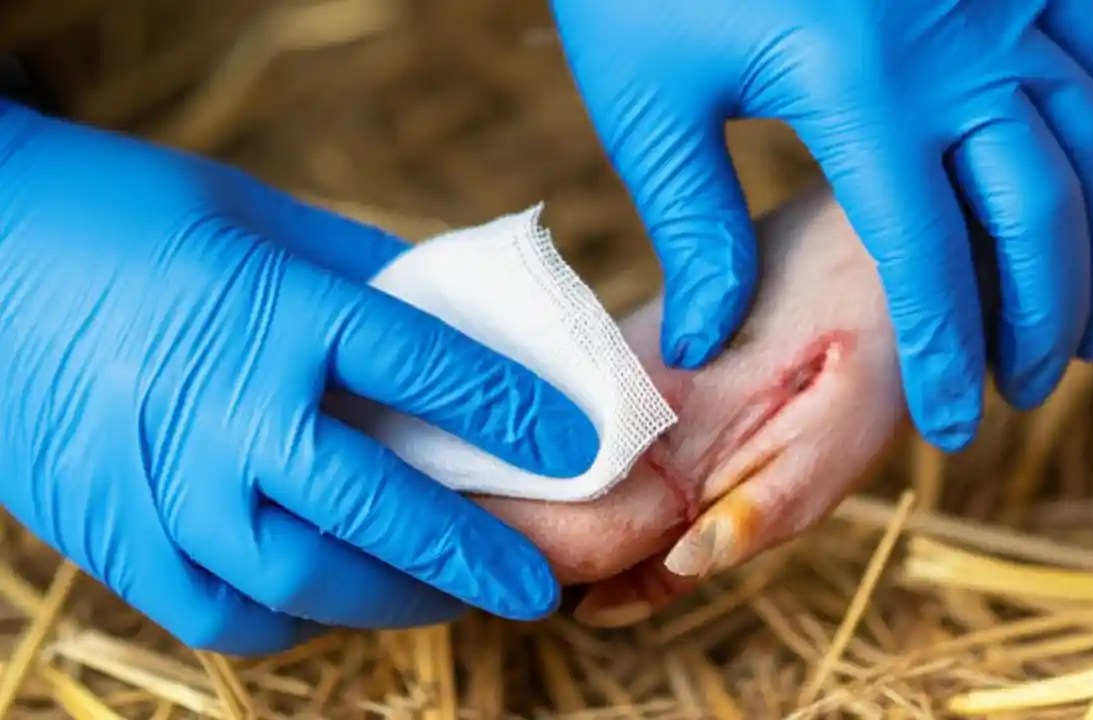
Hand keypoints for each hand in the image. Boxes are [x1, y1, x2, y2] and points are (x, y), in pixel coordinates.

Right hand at [0, 101, 598, 654]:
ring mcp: (166, 483)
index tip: (577, 447)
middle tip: (538, 588)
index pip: (429, 370)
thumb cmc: (127, 217)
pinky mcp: (115, 532)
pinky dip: (290, 619)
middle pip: (378, 506)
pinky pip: (221, 611)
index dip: (514, 412)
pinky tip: (330, 602)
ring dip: (392, 599)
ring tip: (448, 600)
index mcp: (277, 310)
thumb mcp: (260, 217)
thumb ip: (362, 275)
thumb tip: (460, 324)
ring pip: (305, 577)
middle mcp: (228, 407)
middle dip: (472, 554)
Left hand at [552, 0, 1092, 449]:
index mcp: (858, 85)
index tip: (956, 427)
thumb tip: (711, 336)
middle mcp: (948, 41)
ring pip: (1089, 131)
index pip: (926, 257)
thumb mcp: (649, 102)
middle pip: (1039, 205)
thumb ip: (692, 226)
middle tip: (1034, 388)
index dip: (948, 353)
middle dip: (1046, 312)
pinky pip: (1092, 39)